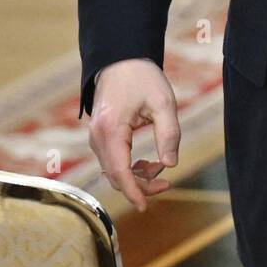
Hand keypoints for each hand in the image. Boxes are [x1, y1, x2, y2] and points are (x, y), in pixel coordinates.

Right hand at [87, 58, 179, 211]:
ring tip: (161, 168)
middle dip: (140, 185)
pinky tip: (148, 163)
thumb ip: (169, 133)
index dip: (133, 191)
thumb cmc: (143, 78)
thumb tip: (171, 164)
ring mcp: (96, 137)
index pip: (119, 171)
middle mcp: (97, 137)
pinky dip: (129, 167)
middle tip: (167, 183)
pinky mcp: (100, 136)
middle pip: (115, 175)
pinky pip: (112, 161)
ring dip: (136, 176)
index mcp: (110, 129)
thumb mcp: (163, 103)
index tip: (145, 206)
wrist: (121, 60)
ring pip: (113, 170)